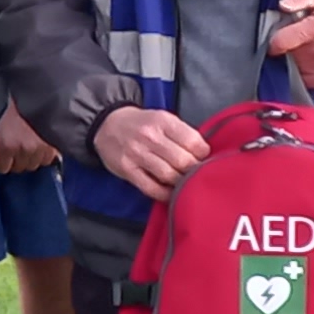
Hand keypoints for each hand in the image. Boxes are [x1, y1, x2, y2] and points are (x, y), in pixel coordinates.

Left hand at [0, 104, 59, 175]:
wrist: (38, 91)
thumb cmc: (15, 104)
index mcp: (8, 144)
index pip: (3, 168)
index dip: (2, 161)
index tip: (4, 154)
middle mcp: (25, 149)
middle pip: (19, 168)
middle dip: (16, 160)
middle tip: (17, 147)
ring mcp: (42, 149)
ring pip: (34, 165)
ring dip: (31, 158)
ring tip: (29, 145)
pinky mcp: (55, 146)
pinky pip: (48, 160)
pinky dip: (44, 155)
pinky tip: (41, 145)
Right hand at [95, 107, 211, 200]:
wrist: (108, 125)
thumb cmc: (142, 124)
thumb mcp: (163, 118)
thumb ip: (182, 134)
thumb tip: (204, 155)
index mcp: (163, 121)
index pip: (193, 142)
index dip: (203, 154)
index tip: (202, 158)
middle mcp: (150, 136)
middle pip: (183, 161)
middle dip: (194, 170)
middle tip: (195, 173)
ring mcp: (137, 154)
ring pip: (169, 175)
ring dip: (180, 183)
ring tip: (183, 182)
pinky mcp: (127, 170)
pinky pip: (151, 188)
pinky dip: (164, 194)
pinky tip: (170, 192)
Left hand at [265, 0, 313, 91]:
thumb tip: (283, 5)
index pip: (282, 41)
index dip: (275, 40)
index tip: (277, 38)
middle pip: (289, 55)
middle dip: (291, 47)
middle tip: (301, 39)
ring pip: (297, 68)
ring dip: (298, 60)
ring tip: (311, 48)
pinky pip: (307, 79)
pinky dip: (307, 71)